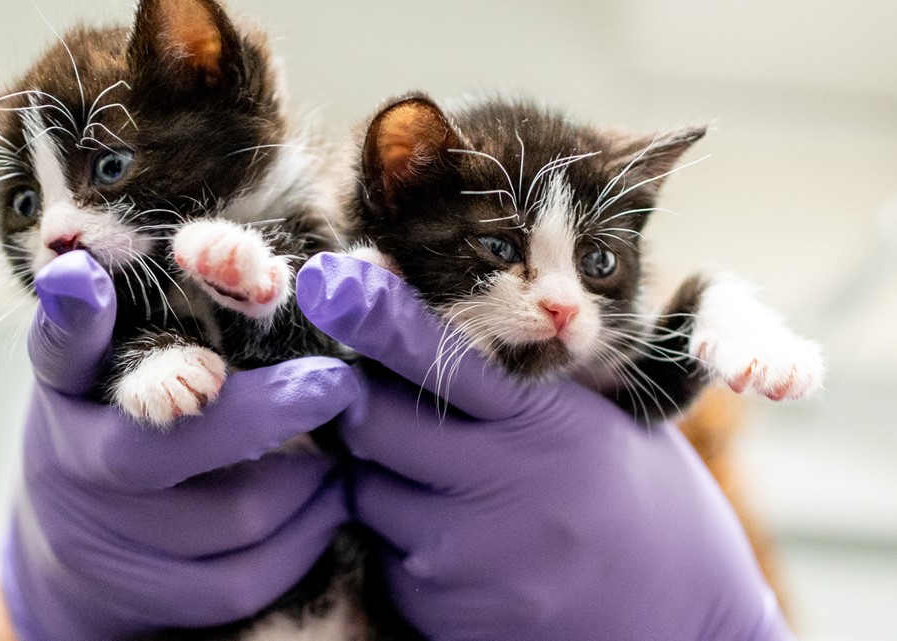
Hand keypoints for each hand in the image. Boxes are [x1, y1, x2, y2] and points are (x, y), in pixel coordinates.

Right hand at [2, 251, 351, 640]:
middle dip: (259, 414)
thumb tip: (355, 266)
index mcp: (68, 386)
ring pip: (232, 516)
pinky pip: (248, 577)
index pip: (60, 347)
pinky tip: (328, 502)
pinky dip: (306, 537)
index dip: (71, 317)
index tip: (82, 278)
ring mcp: (103, 539)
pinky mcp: (145, 598)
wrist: (85, 549)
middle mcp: (73, 459)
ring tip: (341, 447)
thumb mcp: (142, 357)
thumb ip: (202, 313)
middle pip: (155, 450)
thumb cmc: (140, 419)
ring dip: (309, 479)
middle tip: (336, 383)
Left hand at [297, 253, 792, 640]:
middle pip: (372, 423)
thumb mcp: (590, 417)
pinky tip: (461, 545)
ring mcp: (474, 559)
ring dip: (382, 480)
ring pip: (365, 492)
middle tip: (387, 405)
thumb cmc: (622, 489)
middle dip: (363, 406)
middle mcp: (508, 489)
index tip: (331, 282)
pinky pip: (382, 555)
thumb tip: (406, 306)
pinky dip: (401, 541)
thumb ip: (509, 375)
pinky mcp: (449, 614)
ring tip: (450, 488)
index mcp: (547, 423)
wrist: (679, 610)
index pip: (445, 359)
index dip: (379, 319)